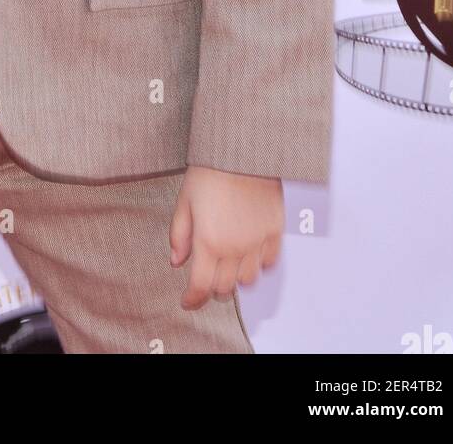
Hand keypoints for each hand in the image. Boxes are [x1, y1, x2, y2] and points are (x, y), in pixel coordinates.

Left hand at [169, 164, 283, 308]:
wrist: (242, 151)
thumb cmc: (210, 172)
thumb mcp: (184, 202)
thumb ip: (179, 235)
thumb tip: (176, 261)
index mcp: (209, 241)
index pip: (200, 285)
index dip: (192, 299)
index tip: (187, 301)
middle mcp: (235, 247)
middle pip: (224, 287)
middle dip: (211, 289)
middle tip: (204, 281)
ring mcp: (258, 241)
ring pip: (248, 281)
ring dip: (235, 280)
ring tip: (226, 268)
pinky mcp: (275, 232)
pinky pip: (269, 263)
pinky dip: (258, 266)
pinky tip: (248, 256)